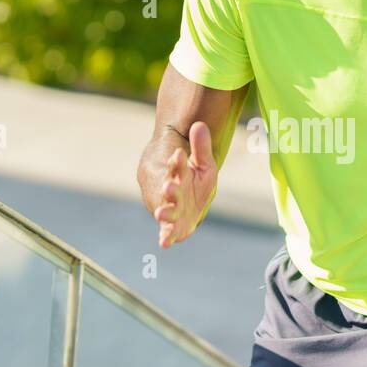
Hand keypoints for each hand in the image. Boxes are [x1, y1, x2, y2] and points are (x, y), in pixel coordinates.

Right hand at [154, 121, 217, 248]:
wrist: (182, 200)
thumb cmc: (193, 180)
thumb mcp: (204, 164)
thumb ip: (201, 147)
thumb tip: (199, 124)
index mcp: (177, 174)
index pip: (175, 166)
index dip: (176, 162)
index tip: (177, 154)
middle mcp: (170, 192)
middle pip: (169, 189)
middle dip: (170, 189)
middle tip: (170, 187)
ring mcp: (169, 209)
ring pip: (166, 210)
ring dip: (165, 212)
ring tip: (162, 214)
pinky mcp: (171, 225)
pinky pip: (167, 231)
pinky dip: (166, 236)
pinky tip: (165, 243)